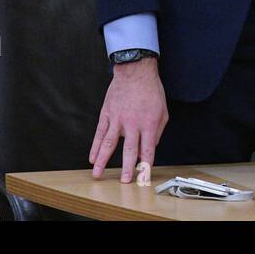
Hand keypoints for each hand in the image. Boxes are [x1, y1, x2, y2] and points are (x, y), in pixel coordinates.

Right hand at [89, 57, 167, 182]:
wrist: (135, 71)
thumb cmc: (151, 90)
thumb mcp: (163, 111)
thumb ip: (157, 132)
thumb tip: (149, 149)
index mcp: (149, 124)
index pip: (148, 150)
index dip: (146, 165)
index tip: (143, 178)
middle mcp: (133, 123)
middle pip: (129, 150)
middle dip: (127, 168)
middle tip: (124, 181)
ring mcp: (118, 119)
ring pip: (109, 144)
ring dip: (102, 161)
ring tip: (97, 174)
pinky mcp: (107, 114)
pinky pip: (100, 133)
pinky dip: (95, 146)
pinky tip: (92, 157)